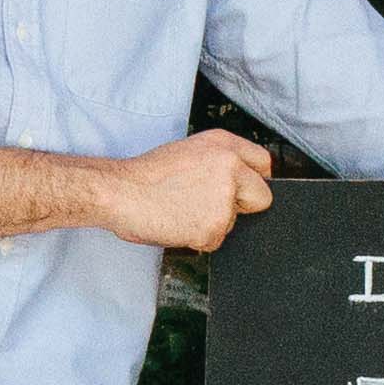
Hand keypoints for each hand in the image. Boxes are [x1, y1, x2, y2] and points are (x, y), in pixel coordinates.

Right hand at [104, 129, 276, 251]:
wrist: (120, 192)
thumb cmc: (146, 176)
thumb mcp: (188, 151)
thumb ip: (219, 162)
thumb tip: (240, 181)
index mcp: (223, 144)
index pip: (263, 163)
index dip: (253, 180)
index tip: (244, 189)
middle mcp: (229, 165)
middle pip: (262, 196)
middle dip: (242, 206)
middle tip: (210, 204)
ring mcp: (224, 196)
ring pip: (235, 221)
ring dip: (213, 222)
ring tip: (183, 210)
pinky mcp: (215, 225)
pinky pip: (216, 240)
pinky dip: (199, 238)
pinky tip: (179, 223)